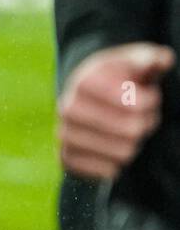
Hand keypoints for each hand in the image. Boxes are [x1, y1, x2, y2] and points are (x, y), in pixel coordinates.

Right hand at [58, 42, 174, 179]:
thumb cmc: (117, 78)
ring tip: (125, 129)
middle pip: (131, 131)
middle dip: (144, 123)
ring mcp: (65, 135)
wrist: (86, 96)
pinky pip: (109, 171)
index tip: (147, 95)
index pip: (134, 105)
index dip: (149, 102)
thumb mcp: (133, 62)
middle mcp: (68, 108)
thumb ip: (149, 59)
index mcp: (83, 82)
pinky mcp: (66, 158)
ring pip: (123, 153)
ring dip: (133, 143)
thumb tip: (164, 58)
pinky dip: (118, 162)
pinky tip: (112, 146)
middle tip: (139, 115)